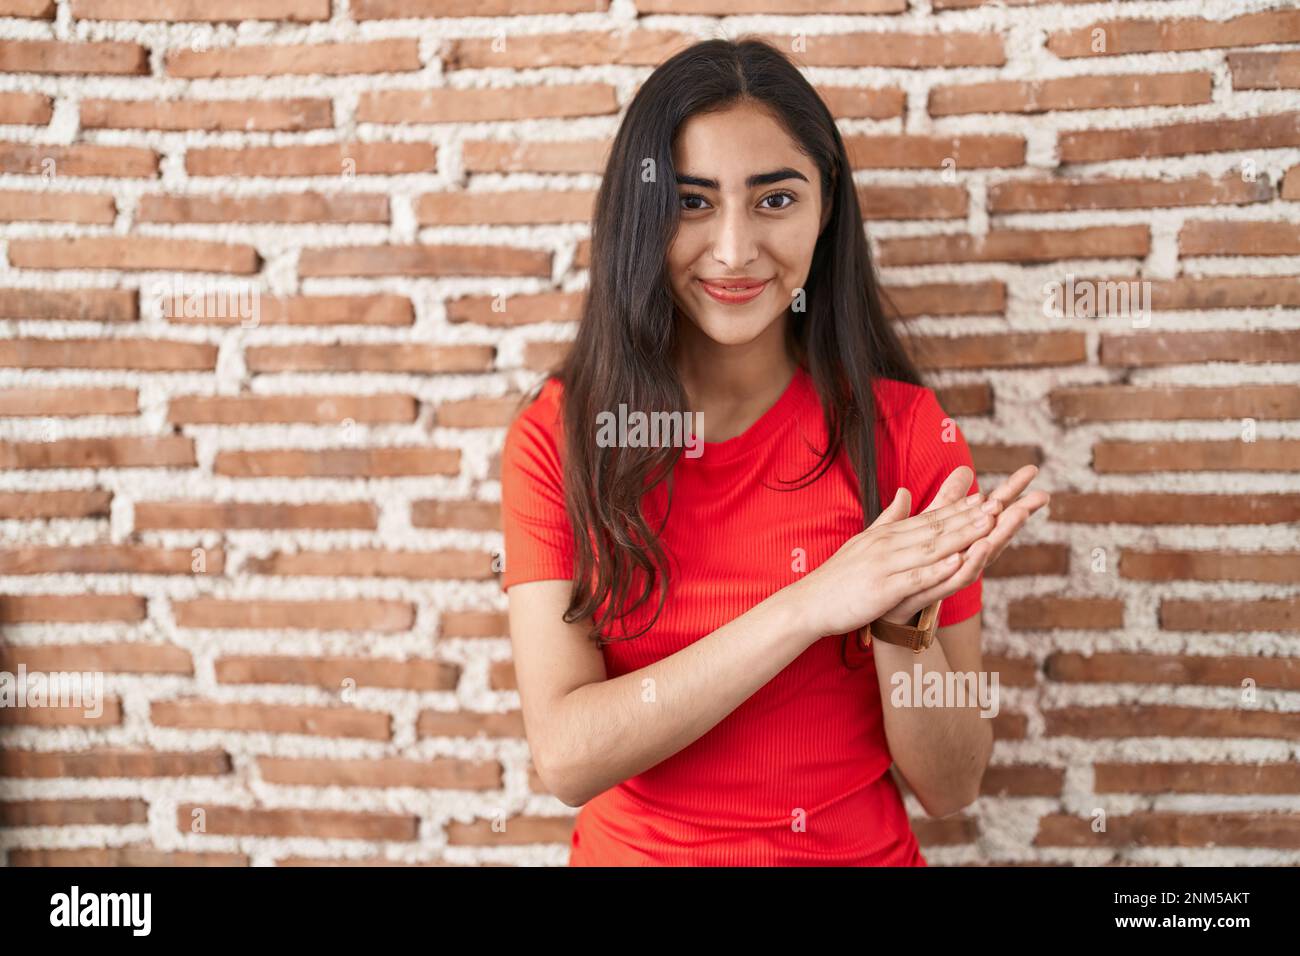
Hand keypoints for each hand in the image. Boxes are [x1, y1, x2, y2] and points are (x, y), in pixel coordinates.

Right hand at [783, 479, 995, 641]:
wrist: (809, 604)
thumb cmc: (837, 577)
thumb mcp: (864, 541)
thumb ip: (888, 518)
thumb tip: (905, 492)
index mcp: (885, 535)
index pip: (927, 518)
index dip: (958, 508)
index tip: (984, 497)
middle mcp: (887, 545)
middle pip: (934, 528)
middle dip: (968, 517)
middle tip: (998, 504)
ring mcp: (885, 566)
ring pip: (930, 549)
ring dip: (961, 536)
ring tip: (988, 525)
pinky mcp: (882, 590)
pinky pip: (915, 578)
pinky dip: (938, 568)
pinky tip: (959, 560)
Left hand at [878, 464, 1050, 624]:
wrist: (891, 604)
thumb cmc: (915, 563)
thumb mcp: (930, 524)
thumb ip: (949, 499)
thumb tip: (965, 469)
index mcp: (964, 536)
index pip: (991, 509)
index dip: (1011, 489)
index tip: (1032, 469)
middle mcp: (966, 554)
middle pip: (997, 530)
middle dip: (1019, 513)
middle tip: (1041, 495)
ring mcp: (954, 573)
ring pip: (983, 553)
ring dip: (1001, 535)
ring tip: (1017, 515)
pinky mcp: (936, 590)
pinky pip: (956, 578)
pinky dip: (969, 565)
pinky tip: (978, 549)